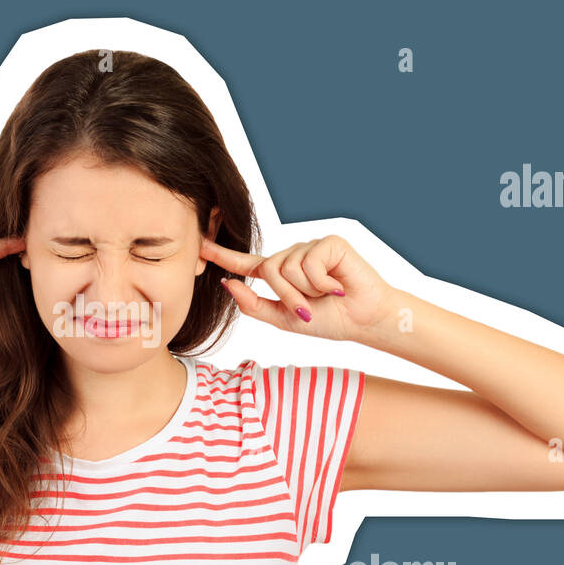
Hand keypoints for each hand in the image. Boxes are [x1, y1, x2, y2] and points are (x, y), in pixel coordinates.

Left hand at [199, 234, 393, 340]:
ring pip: (287, 268)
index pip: (246, 263)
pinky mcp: (328, 243)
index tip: (199, 245)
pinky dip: (322, 282)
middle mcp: (292, 257)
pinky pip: (309, 263)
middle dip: (288, 296)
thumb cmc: (329, 320)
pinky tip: (337, 285)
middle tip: (309, 308)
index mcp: (280, 274)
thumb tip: (228, 283)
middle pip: (269, 271)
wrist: (364, 321)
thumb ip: (254, 305)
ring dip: (306, 291)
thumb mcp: (284, 319)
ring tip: (326, 295)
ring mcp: (310, 248)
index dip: (222, 254)